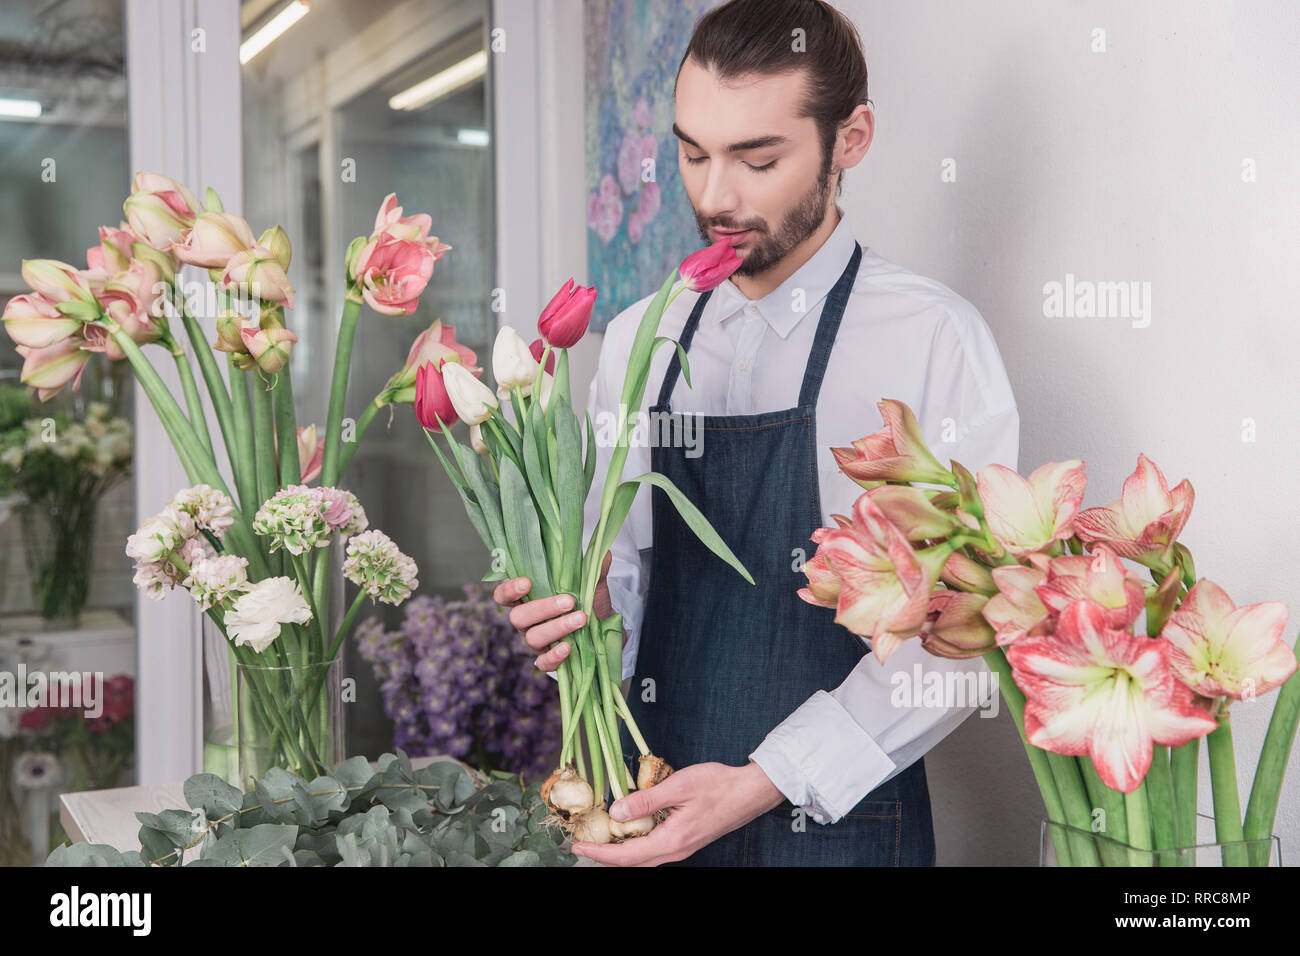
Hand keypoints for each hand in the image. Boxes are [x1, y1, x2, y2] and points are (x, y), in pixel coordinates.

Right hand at [493, 549, 613, 671]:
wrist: (606, 628)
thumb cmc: (590, 602)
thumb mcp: (593, 585)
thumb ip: (595, 570)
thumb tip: (604, 554)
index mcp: (529, 599)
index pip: (504, 595)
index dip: (509, 589)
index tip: (527, 582)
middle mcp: (528, 621)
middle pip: (518, 617)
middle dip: (543, 608)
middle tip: (569, 601)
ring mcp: (537, 642)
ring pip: (533, 638)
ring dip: (556, 628)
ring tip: (581, 619)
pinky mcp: (549, 659)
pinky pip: (543, 662)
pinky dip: (554, 656)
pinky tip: (568, 648)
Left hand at [570, 761, 785, 865]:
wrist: (750, 791)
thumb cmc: (719, 784)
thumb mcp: (679, 786)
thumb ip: (646, 800)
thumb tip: (615, 813)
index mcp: (672, 840)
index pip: (627, 856)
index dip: (599, 852)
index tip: (577, 845)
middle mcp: (676, 849)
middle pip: (632, 862)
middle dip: (604, 854)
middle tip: (581, 842)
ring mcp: (682, 846)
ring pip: (643, 857)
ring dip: (619, 851)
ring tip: (599, 837)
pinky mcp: (685, 839)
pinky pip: (654, 848)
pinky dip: (635, 843)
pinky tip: (628, 829)